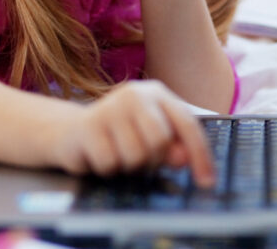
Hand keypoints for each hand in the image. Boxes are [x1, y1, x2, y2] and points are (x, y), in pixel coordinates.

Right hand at [50, 80, 215, 186]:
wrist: (70, 131)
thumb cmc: (119, 136)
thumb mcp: (150, 140)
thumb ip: (173, 148)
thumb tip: (183, 158)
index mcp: (156, 94)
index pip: (187, 124)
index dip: (200, 155)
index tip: (207, 182)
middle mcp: (134, 94)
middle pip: (160, 141)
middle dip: (152, 160)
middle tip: (139, 159)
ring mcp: (109, 107)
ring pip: (135, 156)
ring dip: (128, 166)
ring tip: (117, 154)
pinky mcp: (88, 125)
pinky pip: (110, 163)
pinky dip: (107, 168)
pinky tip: (99, 155)